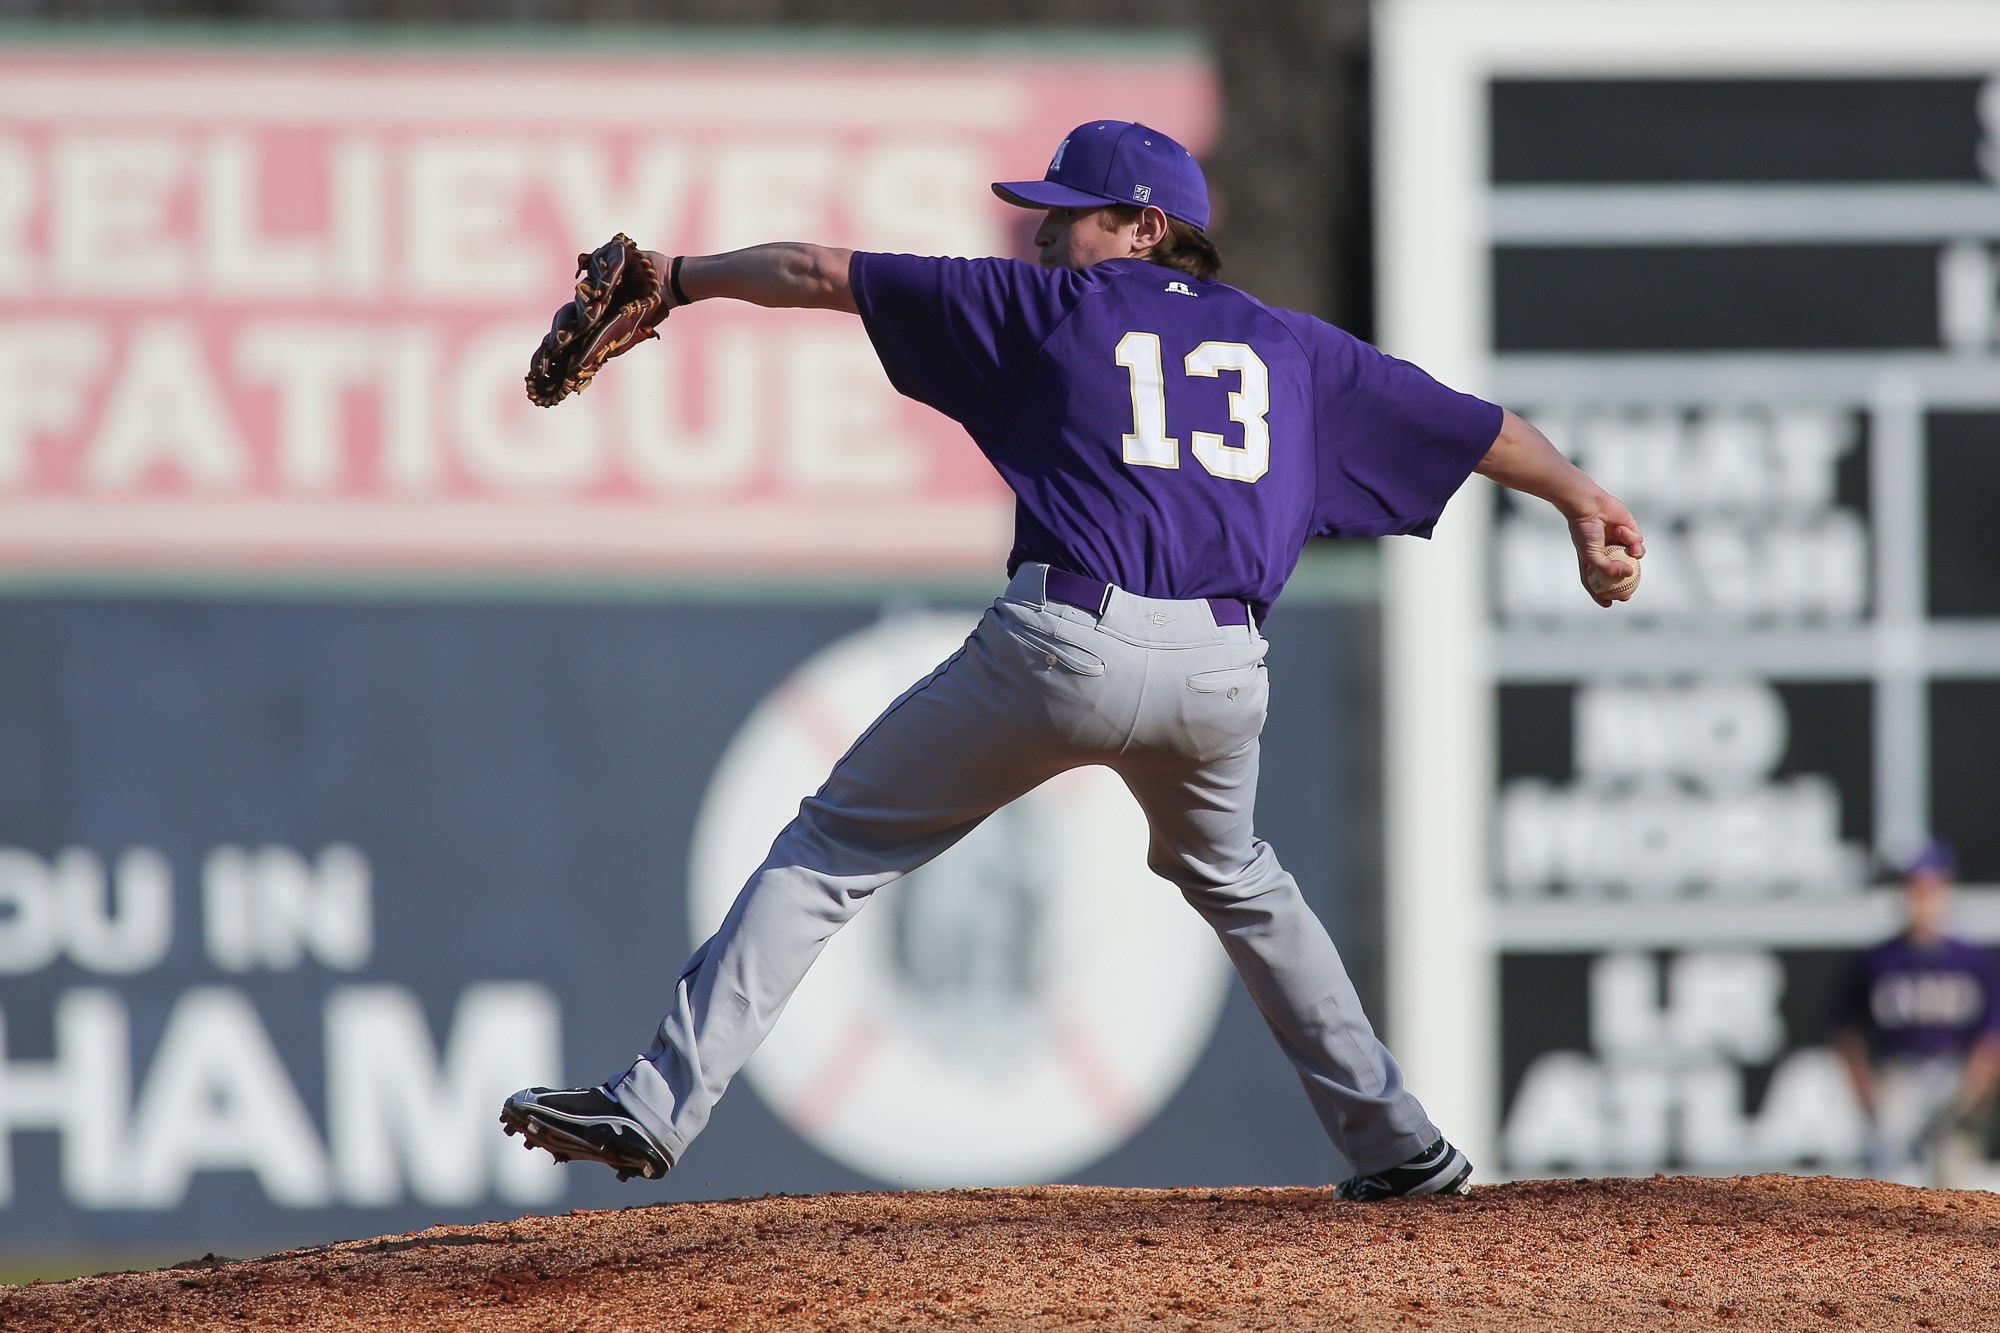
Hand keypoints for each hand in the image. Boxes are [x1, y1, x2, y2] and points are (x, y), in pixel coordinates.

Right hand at [1567, 492, 1645, 607]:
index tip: (1609, 604)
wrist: (1588, 505)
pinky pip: (1637, 539)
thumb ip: (1607, 569)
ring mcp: (1619, 540)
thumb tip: (1628, 575)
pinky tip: (1621, 530)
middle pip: (1620, 571)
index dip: (1602, 594)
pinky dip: (1631, 537)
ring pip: (1634, 556)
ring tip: (1632, 553)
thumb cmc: (1584, 530)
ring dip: (1635, 555)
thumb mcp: (1590, 555)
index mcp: (1592, 558)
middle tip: (1630, 593)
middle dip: (1626, 584)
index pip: (1597, 581)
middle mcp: (1607, 550)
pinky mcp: (1629, 528)